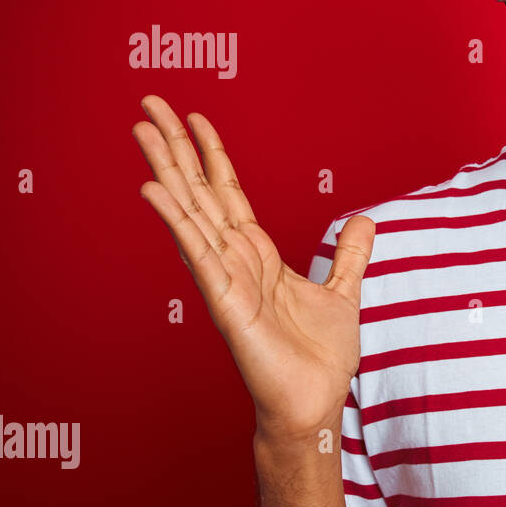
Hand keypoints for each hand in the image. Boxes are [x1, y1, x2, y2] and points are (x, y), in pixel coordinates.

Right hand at [132, 95, 373, 442]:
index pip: (229, 193)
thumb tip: (363, 220)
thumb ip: (350, 256)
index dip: (213, 155)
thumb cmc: (319, 358)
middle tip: (148, 102)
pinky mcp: (225, 304)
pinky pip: (198, 255)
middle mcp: (235, 261)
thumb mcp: (344, 293)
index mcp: (259, 255)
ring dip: (166, 171)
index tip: (195, 117)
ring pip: (191, 213)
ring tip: (141, 130)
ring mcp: (225, 280)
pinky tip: (155, 192)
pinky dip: (177, 222)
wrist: (314, 405)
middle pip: (200, 192)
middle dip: (176, 148)